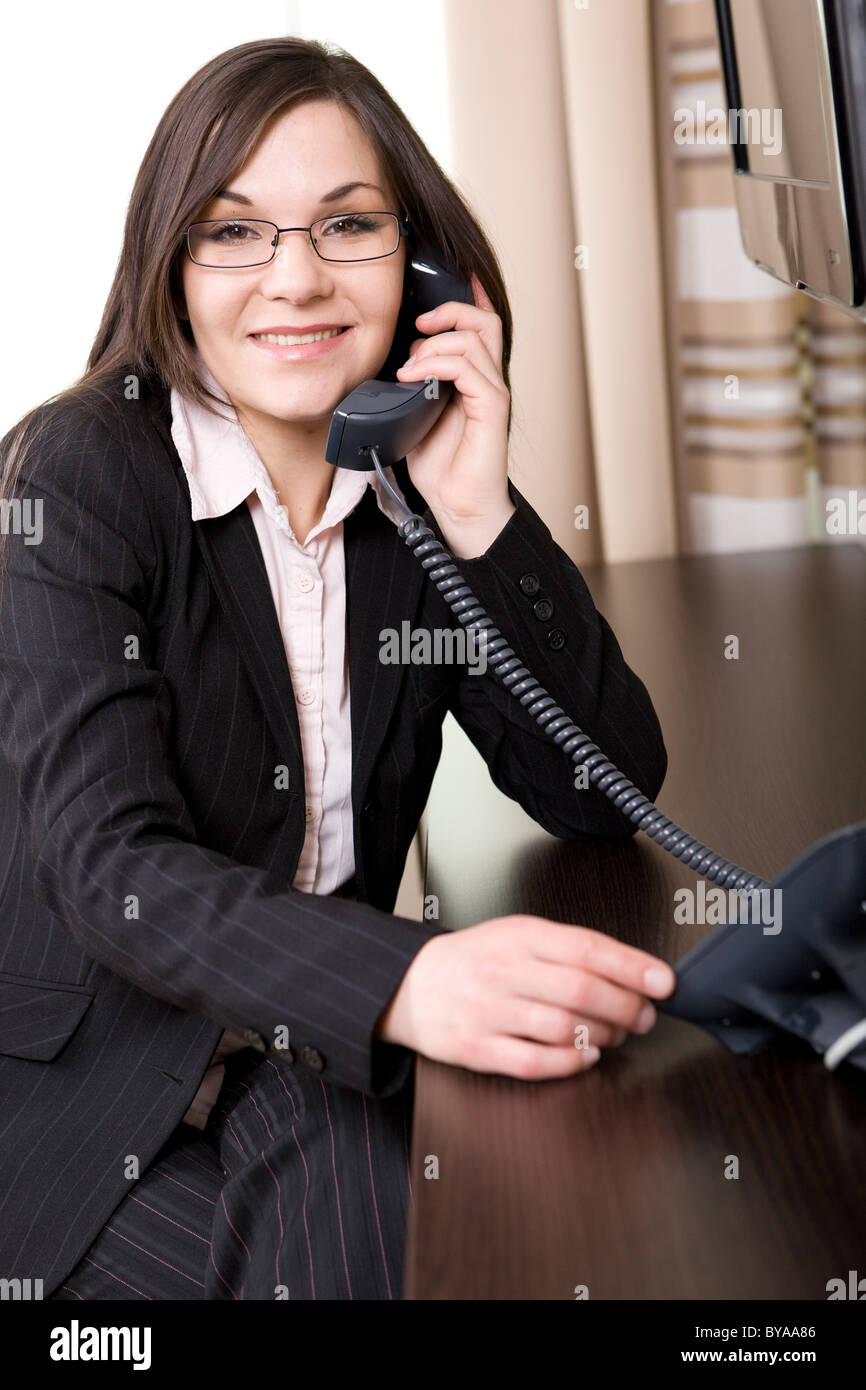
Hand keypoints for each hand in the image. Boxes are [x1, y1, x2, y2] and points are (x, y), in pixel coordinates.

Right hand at [374, 915, 675, 1079]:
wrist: (409, 984)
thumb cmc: (474, 961)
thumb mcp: (517, 935)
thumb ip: (567, 949)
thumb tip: (630, 970)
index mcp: (520, 936)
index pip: (587, 947)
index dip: (632, 967)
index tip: (664, 982)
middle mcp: (505, 970)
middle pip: (581, 990)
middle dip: (626, 1007)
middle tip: (644, 1016)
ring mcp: (489, 1010)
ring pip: (563, 1027)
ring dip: (603, 1036)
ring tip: (614, 1036)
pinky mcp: (476, 1047)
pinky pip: (535, 1061)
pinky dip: (570, 1063)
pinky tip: (585, 1056)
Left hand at [395, 273, 514, 557]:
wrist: (458, 505)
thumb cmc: (440, 466)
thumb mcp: (413, 413)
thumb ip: (410, 384)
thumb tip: (394, 360)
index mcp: (471, 377)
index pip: (477, 325)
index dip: (463, 298)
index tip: (434, 287)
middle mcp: (486, 379)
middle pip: (483, 319)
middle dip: (449, 310)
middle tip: (418, 322)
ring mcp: (492, 392)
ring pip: (475, 338)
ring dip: (436, 342)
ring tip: (408, 364)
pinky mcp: (492, 408)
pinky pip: (470, 368)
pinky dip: (438, 363)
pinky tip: (414, 377)